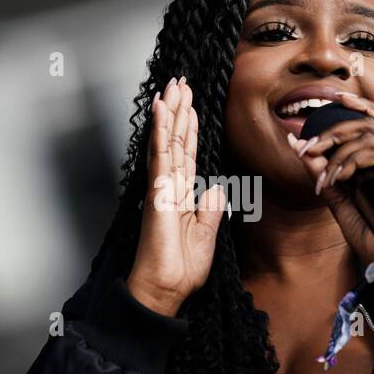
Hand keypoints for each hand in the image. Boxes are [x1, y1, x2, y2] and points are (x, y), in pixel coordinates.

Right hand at [127, 76, 226, 316]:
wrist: (166, 290)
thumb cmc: (181, 270)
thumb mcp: (206, 236)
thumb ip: (209, 210)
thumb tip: (215, 188)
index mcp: (182, 196)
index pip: (188, 155)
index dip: (189, 129)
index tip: (190, 106)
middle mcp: (170, 187)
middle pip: (176, 141)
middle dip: (178, 111)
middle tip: (180, 83)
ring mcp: (161, 187)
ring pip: (167, 141)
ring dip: (170, 112)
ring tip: (172, 86)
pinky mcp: (158, 192)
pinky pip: (160, 155)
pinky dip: (160, 131)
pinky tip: (160, 110)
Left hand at [287, 90, 373, 267]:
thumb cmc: (365, 231)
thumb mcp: (336, 193)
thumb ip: (321, 167)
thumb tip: (297, 143)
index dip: (359, 106)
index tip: (335, 98)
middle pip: (370, 124)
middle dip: (333, 131)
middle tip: (308, 147)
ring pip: (370, 136)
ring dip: (338, 153)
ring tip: (324, 176)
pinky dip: (352, 162)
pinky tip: (339, 177)